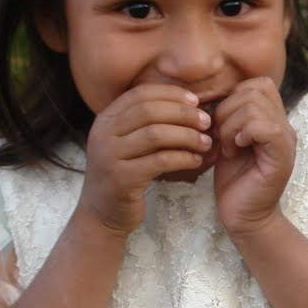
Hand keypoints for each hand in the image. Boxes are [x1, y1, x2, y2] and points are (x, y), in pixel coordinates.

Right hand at [80, 84, 211, 233]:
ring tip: (205, 142)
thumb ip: (146, 123)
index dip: (171, 94)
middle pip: (149, 111)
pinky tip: (196, 160)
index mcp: (106, 119)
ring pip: (156, 134)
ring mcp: (110, 155)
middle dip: (183, 114)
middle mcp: (103, 133)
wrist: (101, 213)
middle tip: (206, 122)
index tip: (196, 100)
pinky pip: (160, 161)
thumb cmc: (125, 174)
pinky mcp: (121, 178)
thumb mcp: (128, 143)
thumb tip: (189, 103)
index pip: (141, 94)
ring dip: (187, 136)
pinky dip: (182, 158)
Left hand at [211, 77, 295, 233]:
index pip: (259, 84)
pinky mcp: (282, 156)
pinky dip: (242, 134)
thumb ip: (230, 116)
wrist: (243, 215)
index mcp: (273, 120)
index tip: (222, 124)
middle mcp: (285, 126)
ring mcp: (286, 140)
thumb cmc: (234, 180)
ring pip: (255, 106)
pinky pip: (264, 126)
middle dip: (228, 110)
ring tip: (228, 147)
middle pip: (255, 90)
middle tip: (222, 137)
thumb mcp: (228, 139)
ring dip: (231, 125)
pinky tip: (234, 151)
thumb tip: (212, 95)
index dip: (233, 96)